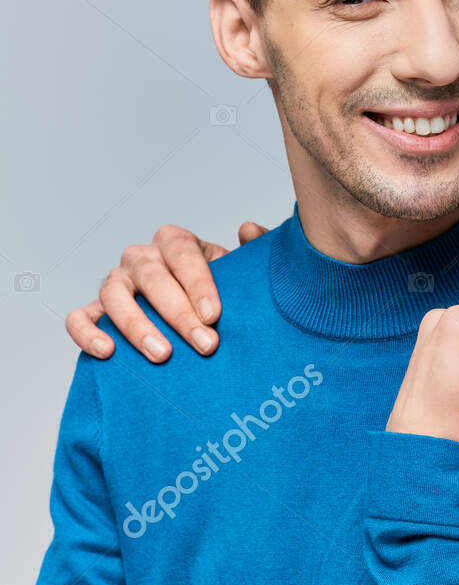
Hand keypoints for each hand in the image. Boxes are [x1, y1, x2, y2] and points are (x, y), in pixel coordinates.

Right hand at [64, 220, 268, 360]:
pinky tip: (108, 352)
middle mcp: (142, 258)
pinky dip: (87, 332)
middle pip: (154, 278)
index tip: (214, 315)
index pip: (184, 253)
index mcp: (176, 243)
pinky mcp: (96, 310)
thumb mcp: (239, 272)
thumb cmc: (215, 293)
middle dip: (180, 314)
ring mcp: (116, 282)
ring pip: (115, 295)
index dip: (199, 284)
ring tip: (162, 355)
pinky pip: (80, 317)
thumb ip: (253, 251)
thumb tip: (249, 229)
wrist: (194, 316)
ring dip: (137, 325)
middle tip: (205, 344)